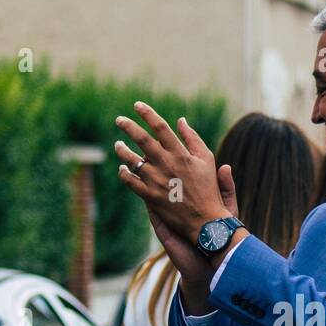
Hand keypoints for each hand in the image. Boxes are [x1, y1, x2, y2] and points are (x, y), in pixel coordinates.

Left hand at [114, 102, 227, 242]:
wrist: (205, 220)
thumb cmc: (207, 188)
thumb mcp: (206, 159)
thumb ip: (192, 138)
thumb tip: (180, 120)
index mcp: (180, 153)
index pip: (160, 127)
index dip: (147, 114)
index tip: (138, 105)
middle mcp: (166, 164)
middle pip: (142, 140)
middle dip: (128, 127)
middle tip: (119, 120)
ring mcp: (156, 181)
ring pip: (132, 160)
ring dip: (122, 150)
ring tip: (118, 145)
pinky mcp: (150, 196)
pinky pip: (130, 182)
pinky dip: (124, 173)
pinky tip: (122, 168)